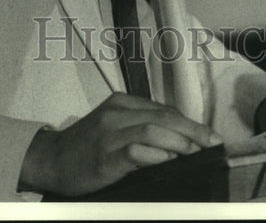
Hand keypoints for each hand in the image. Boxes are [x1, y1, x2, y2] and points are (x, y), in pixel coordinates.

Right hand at [18, 91, 221, 196]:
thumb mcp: (113, 127)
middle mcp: (117, 112)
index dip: (190, 123)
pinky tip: (169, 161)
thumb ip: (140, 128)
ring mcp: (109, 133)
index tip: (210, 136)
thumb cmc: (87, 147)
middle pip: (163, 117)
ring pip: (152, 130)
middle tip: (213, 143)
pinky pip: (135, 151)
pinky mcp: (104, 156)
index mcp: (122, 103)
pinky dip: (155, 155)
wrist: (52, 160)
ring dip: (179, 142)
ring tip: (197, 152)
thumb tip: (179, 141)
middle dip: (192, 130)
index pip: (164, 110)